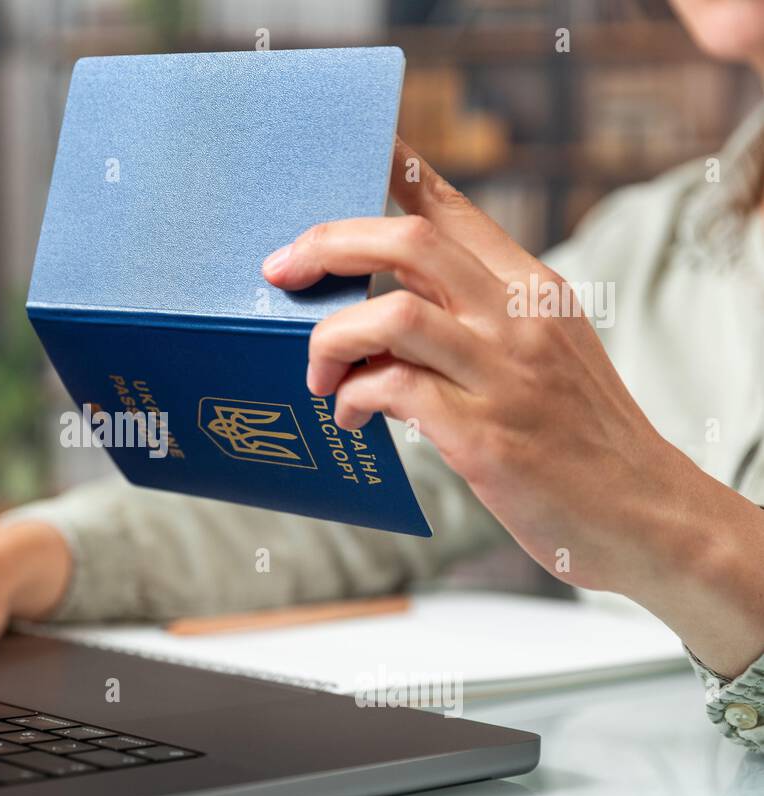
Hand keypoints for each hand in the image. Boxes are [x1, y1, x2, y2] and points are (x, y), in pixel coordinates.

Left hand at [262, 138, 763, 674]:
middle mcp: (519, 319)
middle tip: (281, 273)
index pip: (451, 208)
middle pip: (406, 243)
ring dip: (330, 341)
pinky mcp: (484, 436)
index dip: (393, 170)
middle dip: (326, 246)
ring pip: (390, 316)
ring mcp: (503, 375)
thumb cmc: (576, 436)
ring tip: (320, 377)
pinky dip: (353, 398)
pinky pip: (392, 390)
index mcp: (532, 288)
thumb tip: (372, 322)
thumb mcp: (543, 353)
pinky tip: (351, 417)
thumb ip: (470, 323)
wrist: (644, 513)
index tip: (351, 152)